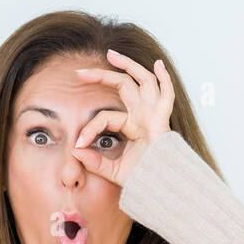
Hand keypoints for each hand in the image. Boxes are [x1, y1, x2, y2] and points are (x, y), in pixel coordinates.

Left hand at [71, 49, 173, 186]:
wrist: (161, 189)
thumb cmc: (143, 180)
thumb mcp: (113, 171)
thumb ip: (95, 162)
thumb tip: (75, 151)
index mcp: (132, 126)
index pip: (105, 117)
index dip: (90, 128)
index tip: (78, 144)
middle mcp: (143, 115)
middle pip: (122, 86)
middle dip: (102, 76)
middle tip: (80, 72)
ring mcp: (155, 114)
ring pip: (143, 80)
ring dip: (129, 64)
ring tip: (111, 54)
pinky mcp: (164, 120)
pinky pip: (167, 95)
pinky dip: (165, 78)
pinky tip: (158, 64)